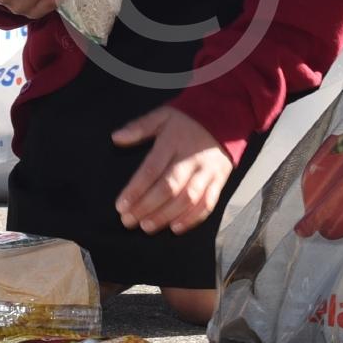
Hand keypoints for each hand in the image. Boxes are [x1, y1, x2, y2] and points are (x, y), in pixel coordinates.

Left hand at [110, 104, 235, 234]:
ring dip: (166, 216)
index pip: (151, 169)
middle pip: (169, 188)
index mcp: (174, 142)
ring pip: (187, 199)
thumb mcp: (163, 115)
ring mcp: (207, 171)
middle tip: (128, 221)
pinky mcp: (219, 180)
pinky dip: (192, 218)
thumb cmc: (188, 119)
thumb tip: (116, 138)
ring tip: (147, 227)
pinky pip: (207, 203)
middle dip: (146, 207)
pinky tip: (176, 228)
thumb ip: (140, 127)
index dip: (135, 190)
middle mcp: (191, 159)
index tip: (121, 205)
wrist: (226, 115)